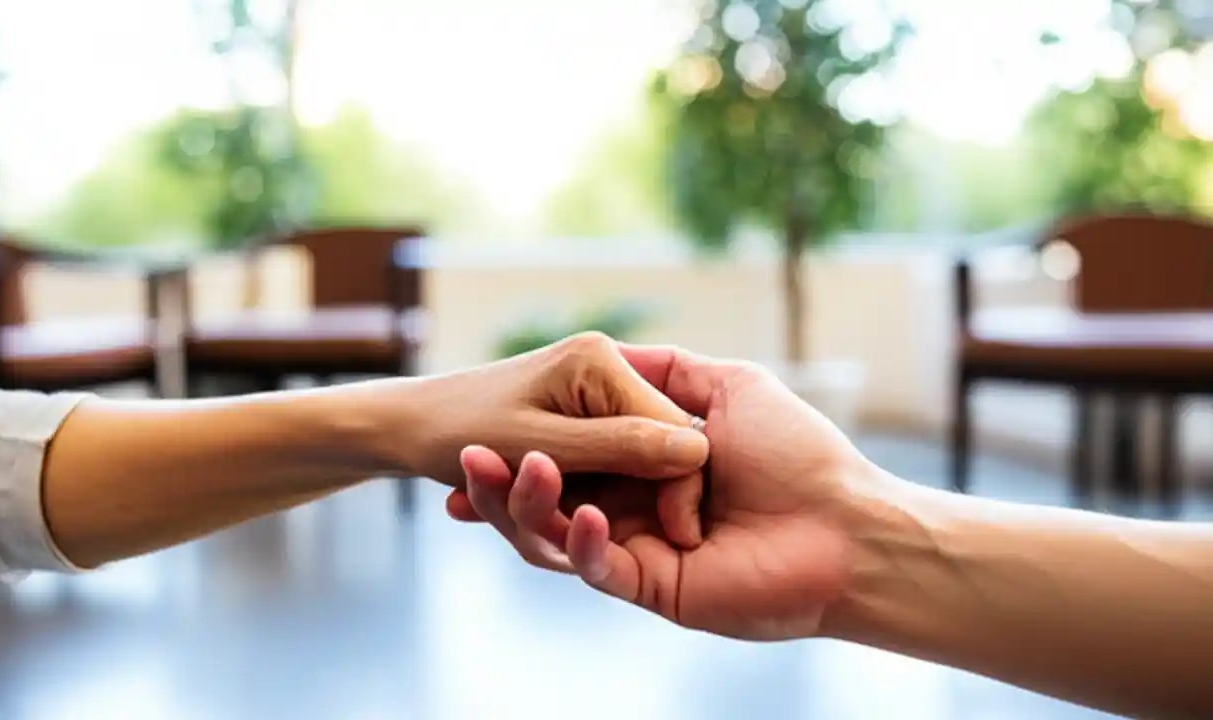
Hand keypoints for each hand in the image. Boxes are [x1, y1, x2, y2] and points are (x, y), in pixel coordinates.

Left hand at [398, 333, 709, 547]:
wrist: (403, 427)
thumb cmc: (460, 435)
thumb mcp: (545, 451)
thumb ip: (622, 449)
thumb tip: (695, 451)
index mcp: (601, 361)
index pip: (673, 432)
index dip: (673, 488)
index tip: (661, 538)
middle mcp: (603, 363)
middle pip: (654, 443)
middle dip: (622, 491)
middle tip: (580, 523)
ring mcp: (590, 384)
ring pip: (629, 454)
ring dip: (592, 490)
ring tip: (541, 505)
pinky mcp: (578, 405)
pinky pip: (602, 452)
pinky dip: (577, 482)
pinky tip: (536, 494)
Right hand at [455, 344, 891, 639]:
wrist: (847, 523)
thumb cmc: (798, 452)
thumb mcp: (730, 387)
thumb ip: (668, 372)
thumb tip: (617, 352)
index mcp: (641, 465)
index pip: (563, 456)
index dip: (517, 448)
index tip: (471, 436)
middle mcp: (632, 507)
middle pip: (546, 500)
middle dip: (497, 484)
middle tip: (461, 459)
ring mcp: (639, 549)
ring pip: (557, 535)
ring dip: (521, 506)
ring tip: (494, 471)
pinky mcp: (652, 586)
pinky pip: (600, 567)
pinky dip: (585, 542)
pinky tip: (589, 513)